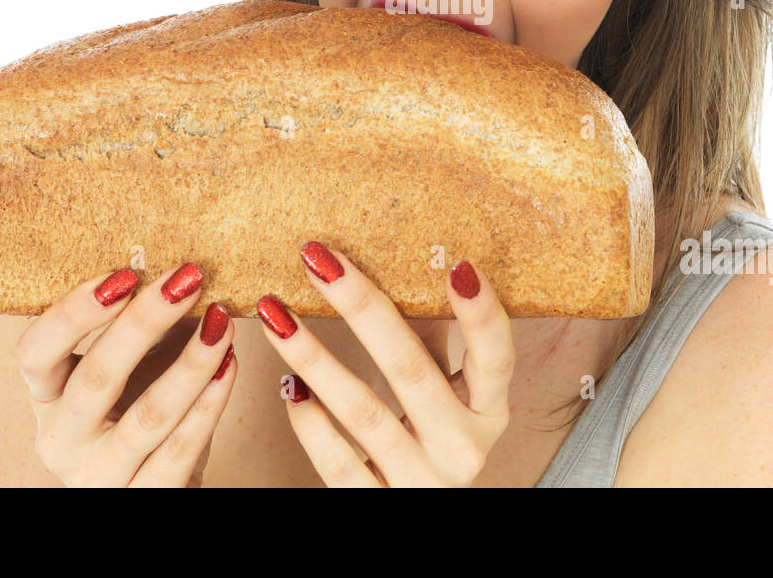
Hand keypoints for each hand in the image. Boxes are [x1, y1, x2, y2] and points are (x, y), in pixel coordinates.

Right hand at [14, 262, 236, 486]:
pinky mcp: (143, 498)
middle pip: (96, 376)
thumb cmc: (140, 404)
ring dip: (192, 363)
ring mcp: (99, 476)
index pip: (34, 352)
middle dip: (145, 322)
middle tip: (187, 280)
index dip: (73, 311)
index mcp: (46, 396)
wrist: (156, 479)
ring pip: (149, 415)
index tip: (124, 273)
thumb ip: (143, 323)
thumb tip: (182, 270)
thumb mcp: (130, 362)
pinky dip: (209, 404)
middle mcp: (61, 439)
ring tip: (222, 322)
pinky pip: (180, 449)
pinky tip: (230, 366)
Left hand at [258, 242, 513, 486]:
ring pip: (364, 413)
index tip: (458, 266)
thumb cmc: (433, 439)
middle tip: (318, 260)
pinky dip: (310, 423)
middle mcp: (462, 449)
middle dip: (361, 308)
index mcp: (489, 412)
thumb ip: (430, 337)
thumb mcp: (447, 392)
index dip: (481, 316)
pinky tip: (288, 386)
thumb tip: (400, 260)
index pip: (495, 359)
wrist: (428, 512)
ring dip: (314, 358)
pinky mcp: (379, 505)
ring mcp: (421, 482)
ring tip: (276, 315)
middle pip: (411, 370)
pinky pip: (339, 464)